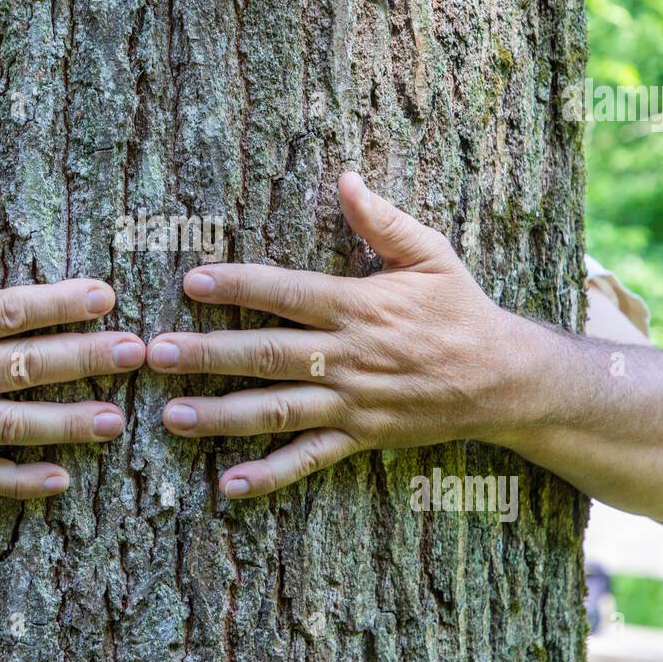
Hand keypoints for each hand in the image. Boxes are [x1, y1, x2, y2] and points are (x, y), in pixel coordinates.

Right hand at [0, 178, 144, 498]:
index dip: (58, 303)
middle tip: (136, 354)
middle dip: (83, 360)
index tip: (106, 295)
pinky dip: (15, 482)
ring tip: (116, 420)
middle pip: (21, 368)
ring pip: (9, 425)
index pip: (5, 312)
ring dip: (66, 424)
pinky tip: (58, 482)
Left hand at [146, 172, 528, 498]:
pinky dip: (271, 474)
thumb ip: (383, 220)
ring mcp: (352, 402)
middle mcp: (349, 357)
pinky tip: (229, 483)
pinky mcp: (360, 437)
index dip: (239, 286)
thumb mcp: (432, 255)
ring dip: (222, 415)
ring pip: (278, 410)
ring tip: (172, 416)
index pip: (288, 293)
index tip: (192, 281)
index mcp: (360, 307)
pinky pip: (310, 459)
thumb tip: (346, 178)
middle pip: (268, 355)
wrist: (505, 379)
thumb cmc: (461, 310)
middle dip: (208, 354)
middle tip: (156, 354)